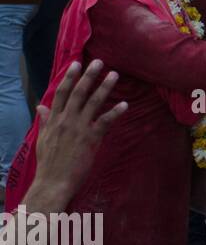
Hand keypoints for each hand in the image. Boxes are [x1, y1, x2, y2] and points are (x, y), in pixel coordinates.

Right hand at [32, 60, 127, 208]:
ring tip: (114, 74)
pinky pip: (105, 121)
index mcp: (53, 120)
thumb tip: (41, 106)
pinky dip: (115, 112)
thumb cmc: (49, 162)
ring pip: (92, 102)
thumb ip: (45, 120)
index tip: (76, 63)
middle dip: (88, 76)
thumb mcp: (42, 138)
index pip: (61, 93)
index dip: (68, 77)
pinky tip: (125, 104)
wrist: (52, 182)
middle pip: (78, 93)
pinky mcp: (90, 139)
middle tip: (99, 61)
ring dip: (104, 87)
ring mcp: (78, 129)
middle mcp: (65, 120)